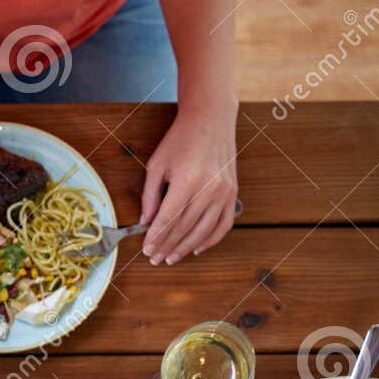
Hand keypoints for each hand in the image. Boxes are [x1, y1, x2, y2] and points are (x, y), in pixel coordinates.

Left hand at [140, 105, 238, 264]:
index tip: (146, 250)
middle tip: (155, 259)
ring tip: (171, 258)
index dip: (156, 238)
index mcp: (188, 181)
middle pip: (184, 228)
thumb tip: (145, 222)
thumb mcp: (157, 165)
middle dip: (167, 246)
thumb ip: (150, 196)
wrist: (211, 119)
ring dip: (186, 247)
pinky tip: (197, 248)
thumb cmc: (180, 140)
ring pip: (203, 230)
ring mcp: (225, 192)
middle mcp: (209, 189)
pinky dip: (211, 239)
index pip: (168, 220)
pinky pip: (224, 224)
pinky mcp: (233, 193)